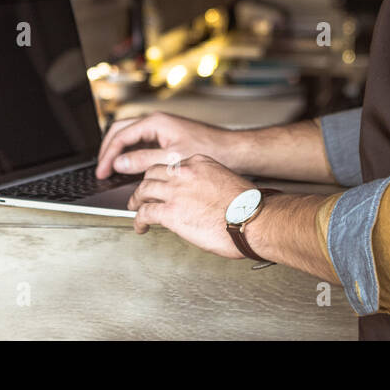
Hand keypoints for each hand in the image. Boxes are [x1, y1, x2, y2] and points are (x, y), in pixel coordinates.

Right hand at [95, 112, 235, 178]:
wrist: (233, 151)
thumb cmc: (209, 150)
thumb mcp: (171, 159)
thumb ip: (142, 160)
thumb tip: (119, 163)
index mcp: (156, 122)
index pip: (121, 136)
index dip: (108, 155)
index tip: (102, 171)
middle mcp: (157, 122)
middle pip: (121, 131)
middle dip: (108, 150)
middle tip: (101, 169)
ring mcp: (162, 129)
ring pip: (130, 136)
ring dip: (119, 151)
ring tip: (111, 169)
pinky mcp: (167, 137)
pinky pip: (142, 142)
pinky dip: (131, 153)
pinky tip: (130, 167)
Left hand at [127, 154, 254, 258]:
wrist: (253, 219)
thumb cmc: (247, 207)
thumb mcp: (225, 181)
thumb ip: (207, 183)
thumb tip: (199, 196)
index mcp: (200, 162)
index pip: (172, 166)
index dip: (163, 177)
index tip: (162, 185)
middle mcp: (184, 173)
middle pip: (152, 174)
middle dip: (145, 185)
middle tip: (142, 195)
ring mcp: (175, 191)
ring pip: (143, 190)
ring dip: (137, 201)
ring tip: (136, 209)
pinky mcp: (170, 212)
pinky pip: (145, 213)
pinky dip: (138, 220)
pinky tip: (141, 226)